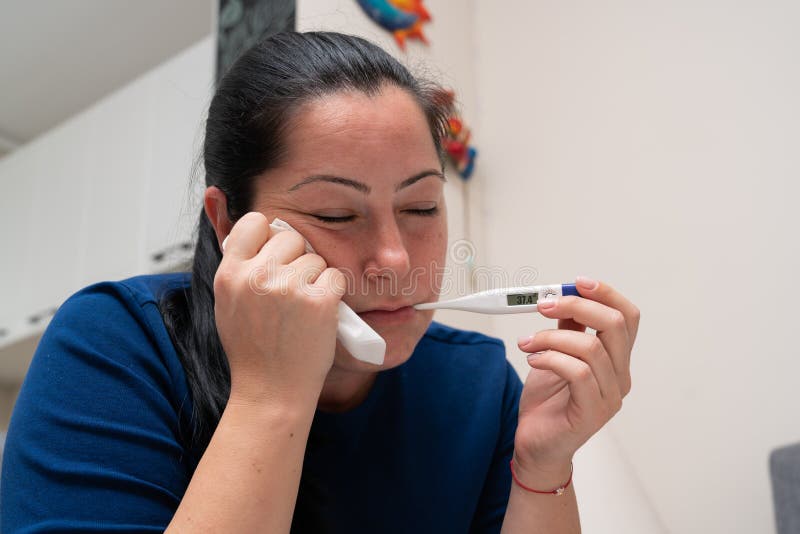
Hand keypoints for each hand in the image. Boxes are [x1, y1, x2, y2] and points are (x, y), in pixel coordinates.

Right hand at [213, 212, 345, 406]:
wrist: (271, 393)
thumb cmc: (252, 349)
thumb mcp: (228, 301)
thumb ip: (234, 260)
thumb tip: (224, 202)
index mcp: (230, 274)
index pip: (255, 222)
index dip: (269, 236)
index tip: (275, 256)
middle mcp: (256, 277)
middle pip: (291, 238)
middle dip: (297, 259)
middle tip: (291, 292)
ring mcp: (288, 288)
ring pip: (315, 258)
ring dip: (315, 279)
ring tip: (301, 310)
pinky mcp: (319, 301)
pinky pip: (335, 276)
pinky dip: (333, 293)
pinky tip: (319, 315)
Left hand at [513, 276, 639, 484]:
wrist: (535, 446)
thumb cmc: (547, 404)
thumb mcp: (556, 356)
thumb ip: (568, 331)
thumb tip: (565, 296)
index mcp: (616, 360)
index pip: (627, 317)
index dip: (606, 294)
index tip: (576, 283)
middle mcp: (620, 377)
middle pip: (615, 325)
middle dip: (577, 306)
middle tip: (543, 304)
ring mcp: (609, 396)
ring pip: (591, 348)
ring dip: (551, 337)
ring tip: (527, 343)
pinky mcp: (591, 413)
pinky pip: (577, 373)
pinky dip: (551, 358)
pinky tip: (533, 359)